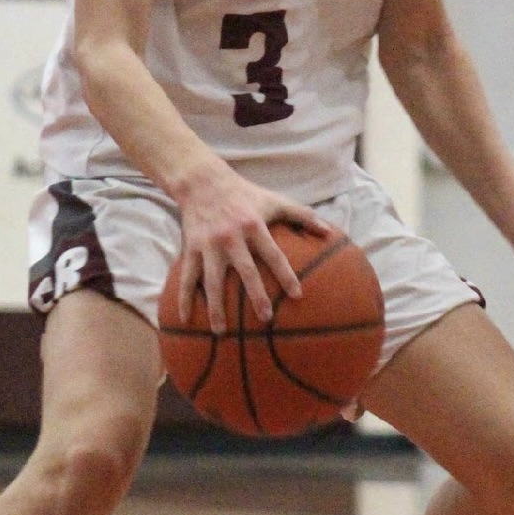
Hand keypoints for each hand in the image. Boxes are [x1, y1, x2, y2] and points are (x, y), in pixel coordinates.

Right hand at [175, 160, 330, 332]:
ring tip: (221, 332)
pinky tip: (185, 319)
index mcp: (254, 226)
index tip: (297, 295)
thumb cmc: (245, 195)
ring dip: (216, 307)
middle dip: (256, 295)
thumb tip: (330, 232)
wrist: (203, 182)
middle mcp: (231, 237)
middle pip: (245, 270)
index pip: (273, 254)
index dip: (286, 274)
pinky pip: (186, 278)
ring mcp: (209, 245)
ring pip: (212, 281)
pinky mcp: (191, 249)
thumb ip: (303, 215)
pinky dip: (184, 298)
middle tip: (265, 318)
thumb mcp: (275, 200)